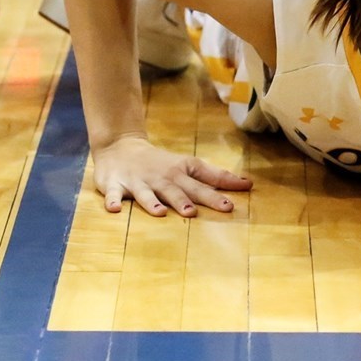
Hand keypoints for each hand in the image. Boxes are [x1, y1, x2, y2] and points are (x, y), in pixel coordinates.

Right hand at [92, 135, 252, 216]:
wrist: (121, 147)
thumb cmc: (161, 163)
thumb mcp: (189, 166)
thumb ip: (216, 177)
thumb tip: (248, 184)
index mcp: (181, 172)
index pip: (203, 181)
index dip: (219, 190)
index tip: (234, 202)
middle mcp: (161, 177)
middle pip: (177, 190)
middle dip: (186, 200)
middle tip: (195, 212)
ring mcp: (137, 182)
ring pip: (146, 194)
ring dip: (153, 203)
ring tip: (161, 212)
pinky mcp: (114, 185)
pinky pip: (112, 195)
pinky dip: (113, 201)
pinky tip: (115, 210)